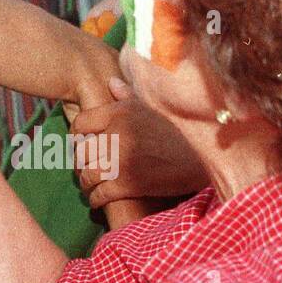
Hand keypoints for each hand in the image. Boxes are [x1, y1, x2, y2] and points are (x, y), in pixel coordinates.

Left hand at [69, 77, 207, 205]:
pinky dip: (95, 200)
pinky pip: (99, 194)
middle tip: (86, 167)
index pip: (80, 123)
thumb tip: (111, 82)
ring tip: (91, 185)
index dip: (78, 135)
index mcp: (119, 112)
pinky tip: (98, 200)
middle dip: (82, 161)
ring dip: (86, 183)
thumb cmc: (179, 130)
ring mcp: (120, 161)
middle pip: (81, 151)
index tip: (83, 143)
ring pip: (87, 175)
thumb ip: (128, 95)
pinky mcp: (128, 185)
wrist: (203, 158)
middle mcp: (116, 134)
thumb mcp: (153, 106)